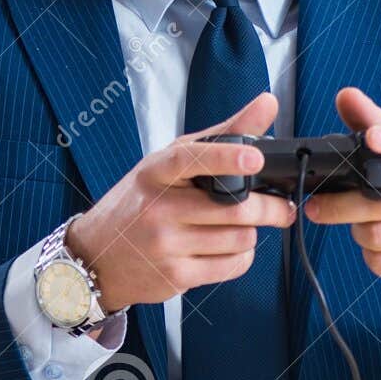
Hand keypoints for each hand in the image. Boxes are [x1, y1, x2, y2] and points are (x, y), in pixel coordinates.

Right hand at [65, 93, 295, 314]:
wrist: (98, 254)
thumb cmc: (140, 201)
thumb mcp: (168, 163)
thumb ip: (221, 136)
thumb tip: (267, 104)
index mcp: (155, 172)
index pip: (190, 160)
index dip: (225, 158)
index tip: (255, 158)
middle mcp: (158, 207)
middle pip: (233, 209)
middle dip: (270, 209)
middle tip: (283, 206)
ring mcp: (166, 244)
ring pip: (239, 238)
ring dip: (251, 233)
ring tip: (242, 225)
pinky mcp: (176, 275)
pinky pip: (231, 266)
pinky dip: (242, 256)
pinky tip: (229, 246)